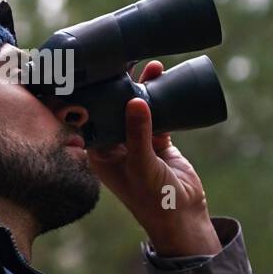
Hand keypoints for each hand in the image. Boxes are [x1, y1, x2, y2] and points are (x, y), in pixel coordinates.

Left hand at [86, 60, 222, 257]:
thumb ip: (138, 133)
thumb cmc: (154, 199)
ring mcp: (136, 142)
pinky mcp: (158, 140)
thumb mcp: (142, 165)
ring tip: (144, 62)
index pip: (88, 119)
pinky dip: (158, 95)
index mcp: (99, 154)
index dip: (88, 96)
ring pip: (134, 107)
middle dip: (114, 85)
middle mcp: (114, 145)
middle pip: (111, 109)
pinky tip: (159, 75)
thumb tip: (135, 100)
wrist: (184, 217)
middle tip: (117, 56)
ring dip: (139, 86)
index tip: (88, 69)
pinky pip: (156, 112)